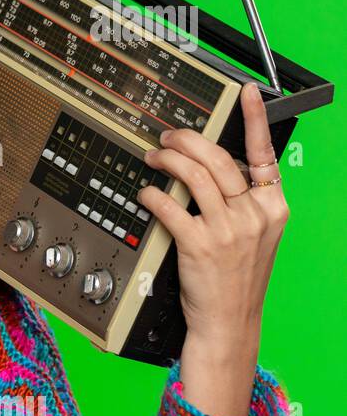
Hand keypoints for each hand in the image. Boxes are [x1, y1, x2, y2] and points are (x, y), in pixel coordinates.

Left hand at [138, 81, 289, 369]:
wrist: (229, 321)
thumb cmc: (235, 277)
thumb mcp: (254, 235)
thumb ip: (241, 201)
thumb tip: (210, 165)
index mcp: (272, 206)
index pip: (265, 153)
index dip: (255, 119)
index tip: (246, 93)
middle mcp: (254, 214)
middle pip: (218, 158)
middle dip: (186, 139)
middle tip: (166, 137)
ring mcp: (229, 230)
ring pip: (194, 175)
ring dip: (166, 159)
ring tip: (152, 157)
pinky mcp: (201, 246)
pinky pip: (170, 207)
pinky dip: (153, 194)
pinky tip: (144, 193)